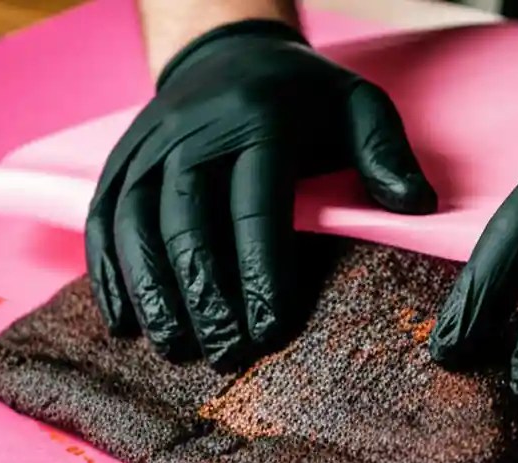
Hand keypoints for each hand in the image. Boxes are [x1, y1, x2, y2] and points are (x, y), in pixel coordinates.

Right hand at [87, 19, 435, 370]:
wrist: (231, 52)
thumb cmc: (304, 96)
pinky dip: (109, 272)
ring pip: (134, 223)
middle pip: (187, 221)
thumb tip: (415, 204)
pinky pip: (102, 218)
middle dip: (203, 295)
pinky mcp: (120, 161)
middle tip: (224, 354)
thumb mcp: (359, 105)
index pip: (254, 206)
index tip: (271, 329)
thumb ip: (386, 153)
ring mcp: (148, 145)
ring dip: (152, 291)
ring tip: (175, 348)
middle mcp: (193, 132)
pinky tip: (125, 322)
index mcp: (256, 121)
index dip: (260, 272)